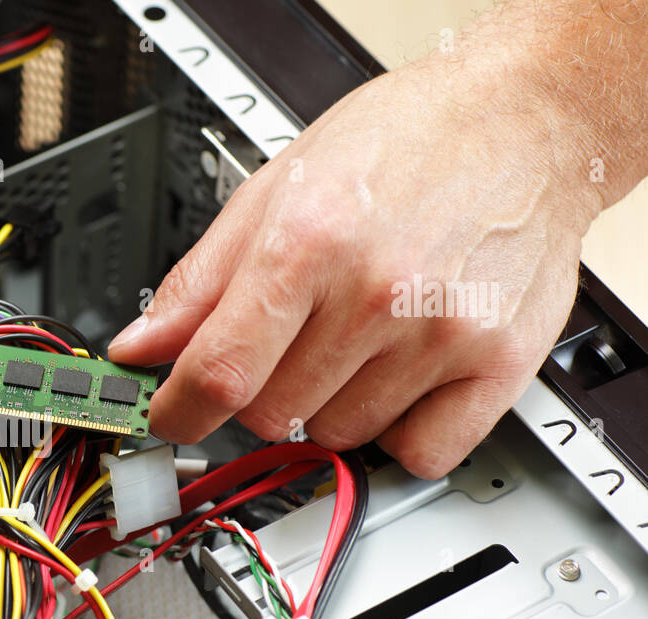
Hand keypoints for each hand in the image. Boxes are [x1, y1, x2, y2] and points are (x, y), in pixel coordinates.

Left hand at [109, 51, 603, 478]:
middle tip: (289, 342)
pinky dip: (401, 432)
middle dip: (261, 390)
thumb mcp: (276, 187)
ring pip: (339, 434)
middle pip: (272, 414)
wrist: (525, 117)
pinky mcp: (499, 362)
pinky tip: (401, 378)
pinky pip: (420, 453)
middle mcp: (376, 293)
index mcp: (308, 242)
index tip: (169, 417)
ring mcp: (441, 333)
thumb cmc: (405, 141)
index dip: (177, 410)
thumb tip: (140, 347)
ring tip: (359, 337)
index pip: (219, 371)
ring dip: (330, 405)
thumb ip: (201, 280)